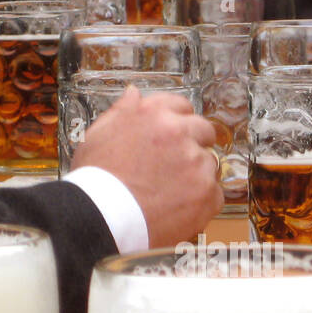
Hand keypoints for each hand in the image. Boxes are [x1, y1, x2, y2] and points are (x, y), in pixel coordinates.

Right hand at [71, 88, 222, 247]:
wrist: (101, 218)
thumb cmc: (96, 180)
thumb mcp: (98, 134)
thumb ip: (121, 111)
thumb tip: (134, 95)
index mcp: (153, 114)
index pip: (181, 107)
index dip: (179, 122)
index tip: (176, 134)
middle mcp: (178, 133)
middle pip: (203, 131)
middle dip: (194, 145)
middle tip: (177, 166)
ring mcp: (196, 163)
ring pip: (209, 164)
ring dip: (197, 175)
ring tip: (171, 193)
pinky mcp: (206, 192)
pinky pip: (215, 194)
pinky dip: (201, 203)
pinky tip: (179, 209)